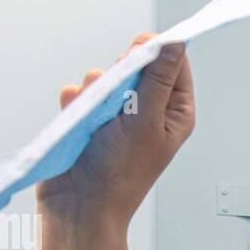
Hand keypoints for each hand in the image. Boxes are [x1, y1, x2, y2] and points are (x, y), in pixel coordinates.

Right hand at [34, 33, 195, 249]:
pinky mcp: (88, 118)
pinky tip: (77, 119)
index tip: (141, 49)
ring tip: (95, 117)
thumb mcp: (146, 120)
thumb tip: (172, 43)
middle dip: (122, 72)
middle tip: (118, 93)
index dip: (158, 51)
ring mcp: (117, 114)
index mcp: (174, 113)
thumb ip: (157, 78)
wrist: (79, 206)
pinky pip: (80, 91)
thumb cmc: (120, 174)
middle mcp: (148, 110)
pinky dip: (75, 101)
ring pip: (105, 76)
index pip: (174, 64)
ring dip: (95, 89)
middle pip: (137, 64)